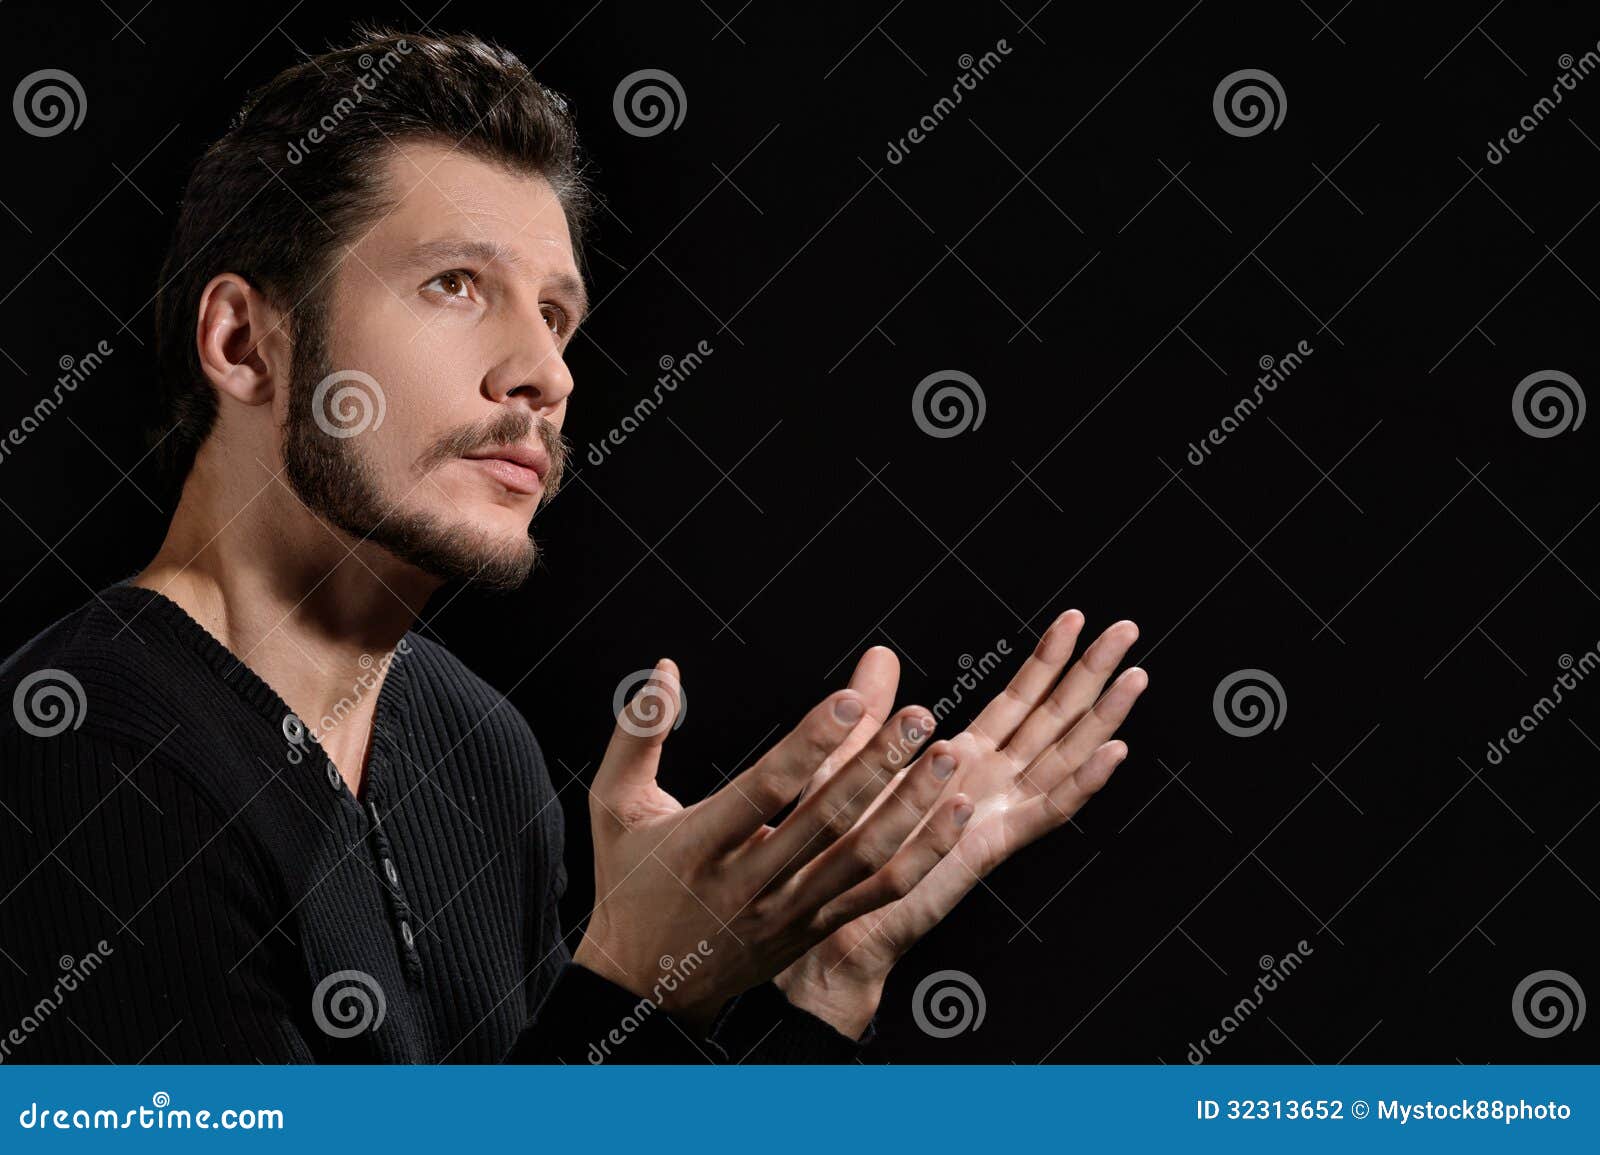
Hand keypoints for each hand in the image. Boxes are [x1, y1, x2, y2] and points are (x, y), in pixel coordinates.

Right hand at [572, 657, 974, 1028]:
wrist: (646, 985)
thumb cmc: (629, 881)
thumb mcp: (613, 804)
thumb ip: (638, 733)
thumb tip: (667, 668)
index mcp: (699, 846)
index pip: (764, 789)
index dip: (810, 744)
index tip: (852, 701)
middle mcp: (749, 883)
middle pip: (825, 821)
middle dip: (878, 767)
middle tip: (922, 718)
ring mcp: (788, 913)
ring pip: (863, 860)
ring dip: (912, 808)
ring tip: (949, 757)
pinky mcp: (816, 929)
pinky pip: (881, 894)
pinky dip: (924, 854)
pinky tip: (955, 814)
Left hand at [776, 612, 1146, 1036]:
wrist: (828, 920)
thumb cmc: (835, 848)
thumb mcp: (849, 759)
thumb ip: (872, 708)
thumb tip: (880, 652)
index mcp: (962, 760)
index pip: (1017, 700)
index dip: (1046, 659)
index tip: (1074, 618)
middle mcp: (989, 783)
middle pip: (1053, 719)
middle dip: (1090, 673)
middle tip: (1125, 629)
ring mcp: (997, 814)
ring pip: (1063, 757)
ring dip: (1101, 718)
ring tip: (1133, 677)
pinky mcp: (991, 845)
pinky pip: (1045, 812)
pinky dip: (1082, 783)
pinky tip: (1111, 752)